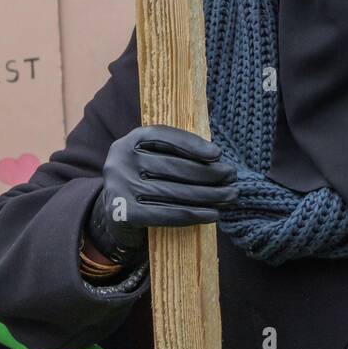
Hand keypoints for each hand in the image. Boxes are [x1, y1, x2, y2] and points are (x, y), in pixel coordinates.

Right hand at [92, 126, 238, 250]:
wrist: (116, 214)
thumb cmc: (146, 179)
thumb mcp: (153, 156)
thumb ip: (177, 145)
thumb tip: (214, 133)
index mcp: (130, 140)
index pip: (164, 136)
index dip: (192, 144)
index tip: (218, 154)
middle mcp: (121, 160)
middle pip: (173, 165)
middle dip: (208, 173)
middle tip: (232, 178)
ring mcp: (120, 187)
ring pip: (173, 191)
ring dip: (207, 194)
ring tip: (229, 195)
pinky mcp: (124, 214)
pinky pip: (166, 214)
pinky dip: (193, 215)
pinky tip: (213, 214)